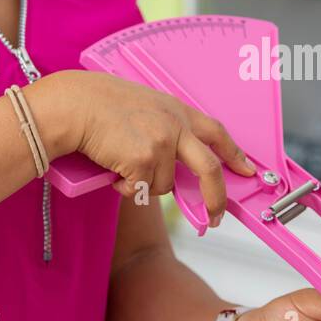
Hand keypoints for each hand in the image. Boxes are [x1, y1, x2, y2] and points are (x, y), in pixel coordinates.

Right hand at [67, 70, 255, 225]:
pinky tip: (112, 168)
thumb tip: (178, 166)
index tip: (246, 170)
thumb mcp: (145, 107)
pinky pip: (140, 191)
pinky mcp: (143, 160)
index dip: (234, 154)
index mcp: (177, 110)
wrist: (74, 104)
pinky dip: (125, 188)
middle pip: (209, 169)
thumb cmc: (99, 105)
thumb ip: (166, 128)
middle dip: (217, 197)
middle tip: (217, 216)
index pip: (217, 133)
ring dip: (143, 184)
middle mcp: (175, 126)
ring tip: (121, 161)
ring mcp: (161, 143)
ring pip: (163, 186)